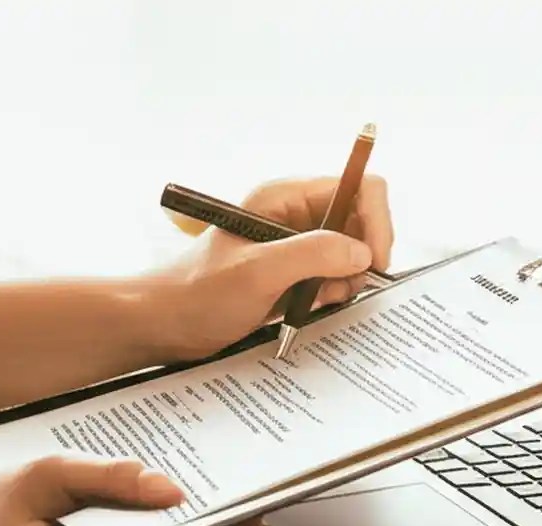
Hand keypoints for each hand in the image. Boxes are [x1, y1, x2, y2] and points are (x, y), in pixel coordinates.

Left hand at [147, 176, 393, 361]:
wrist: (165, 324)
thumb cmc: (199, 293)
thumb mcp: (258, 272)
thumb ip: (313, 255)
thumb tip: (363, 252)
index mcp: (285, 197)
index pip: (358, 186)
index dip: (376, 220)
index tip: (374, 261)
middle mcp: (295, 213)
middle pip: (361, 218)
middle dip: (363, 254)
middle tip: (344, 286)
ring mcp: (296, 243)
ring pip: (352, 250)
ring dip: (348, 277)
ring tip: (319, 298)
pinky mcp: (295, 271)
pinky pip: (335, 274)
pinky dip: (335, 291)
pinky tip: (311, 305)